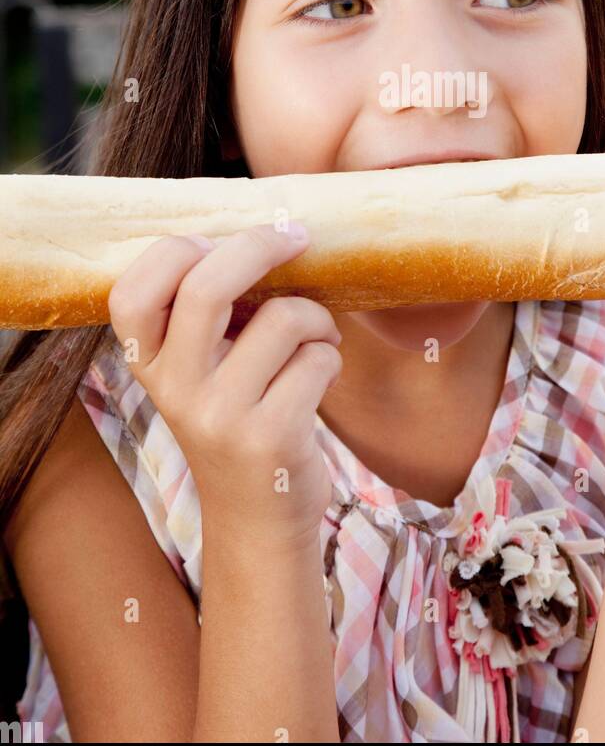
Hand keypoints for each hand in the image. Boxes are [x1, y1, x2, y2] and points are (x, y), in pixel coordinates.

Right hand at [107, 224, 342, 543]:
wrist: (257, 518)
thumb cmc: (238, 417)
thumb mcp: (201, 370)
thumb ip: (207, 312)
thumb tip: (253, 228)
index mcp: (150, 364)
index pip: (133, 291)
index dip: (177, 251)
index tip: (220, 239)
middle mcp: (175, 390)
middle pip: (206, 287)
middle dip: (261, 247)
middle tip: (296, 238)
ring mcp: (220, 417)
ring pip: (282, 318)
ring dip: (316, 317)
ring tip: (317, 338)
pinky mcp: (270, 438)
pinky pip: (317, 359)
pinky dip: (331, 357)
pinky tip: (320, 377)